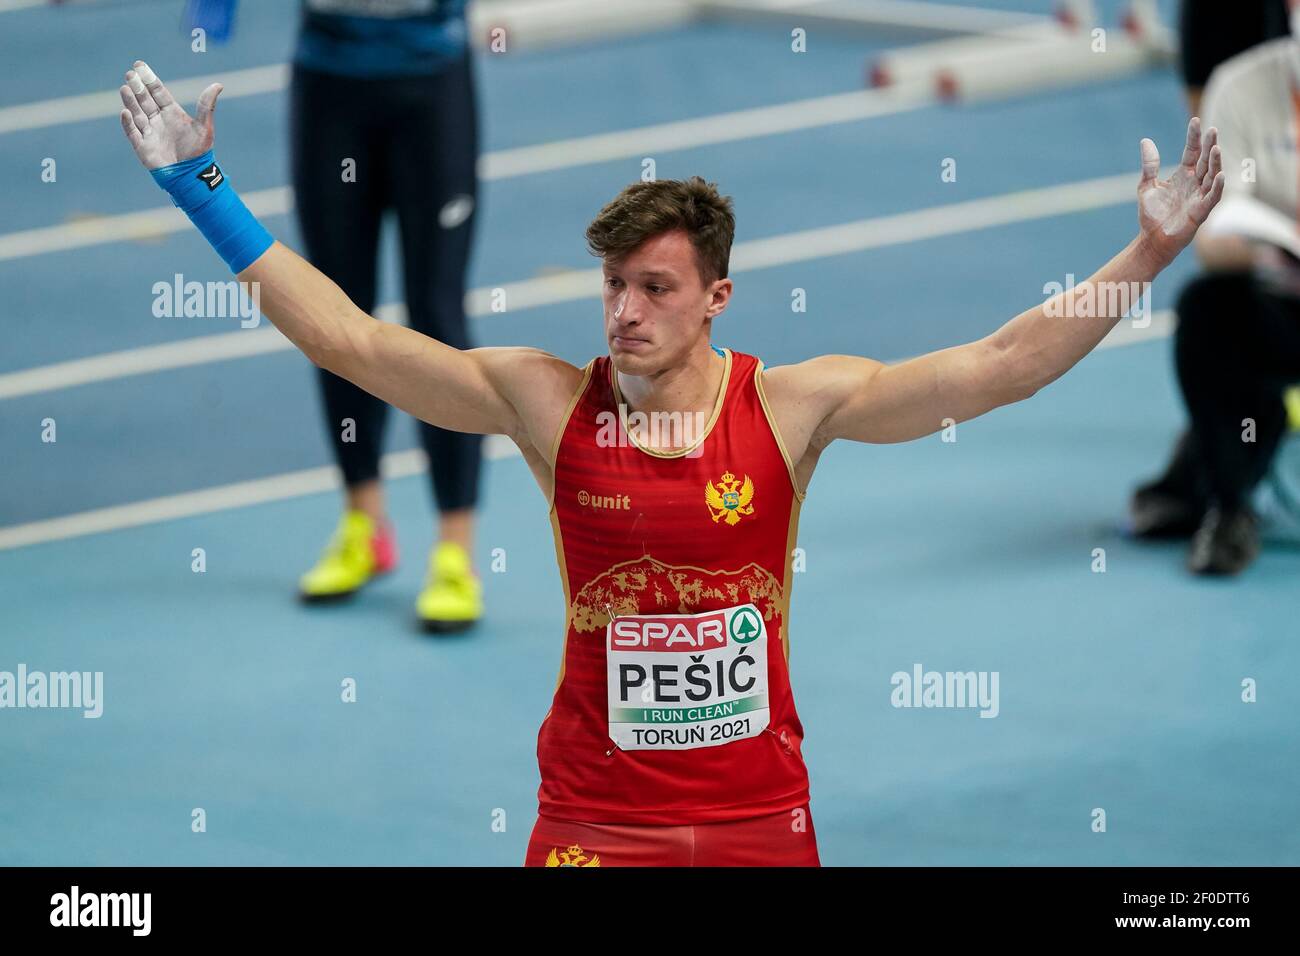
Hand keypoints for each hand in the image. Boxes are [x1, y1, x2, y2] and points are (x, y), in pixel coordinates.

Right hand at [118, 60, 221, 169]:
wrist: (192, 176)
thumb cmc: (199, 151)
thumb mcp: (204, 126)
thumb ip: (207, 105)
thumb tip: (218, 85)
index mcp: (172, 113)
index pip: (158, 92)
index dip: (149, 79)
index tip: (139, 65)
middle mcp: (159, 121)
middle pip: (145, 100)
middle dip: (137, 87)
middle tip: (130, 73)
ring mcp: (149, 133)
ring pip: (136, 113)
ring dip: (130, 101)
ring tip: (125, 87)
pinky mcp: (143, 146)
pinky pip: (132, 132)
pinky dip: (128, 123)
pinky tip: (125, 112)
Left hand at [1136, 117, 1223, 269]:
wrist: (1152, 239)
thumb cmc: (1152, 215)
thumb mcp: (1147, 185)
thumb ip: (1149, 164)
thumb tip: (1145, 140)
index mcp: (1183, 175)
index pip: (1192, 152)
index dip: (1194, 137)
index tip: (1196, 120)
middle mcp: (1195, 183)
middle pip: (1205, 160)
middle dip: (1209, 145)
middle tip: (1212, 129)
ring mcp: (1200, 196)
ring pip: (1212, 176)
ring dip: (1215, 163)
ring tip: (1216, 148)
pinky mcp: (1201, 211)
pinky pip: (1213, 197)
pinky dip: (1218, 186)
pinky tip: (1221, 175)